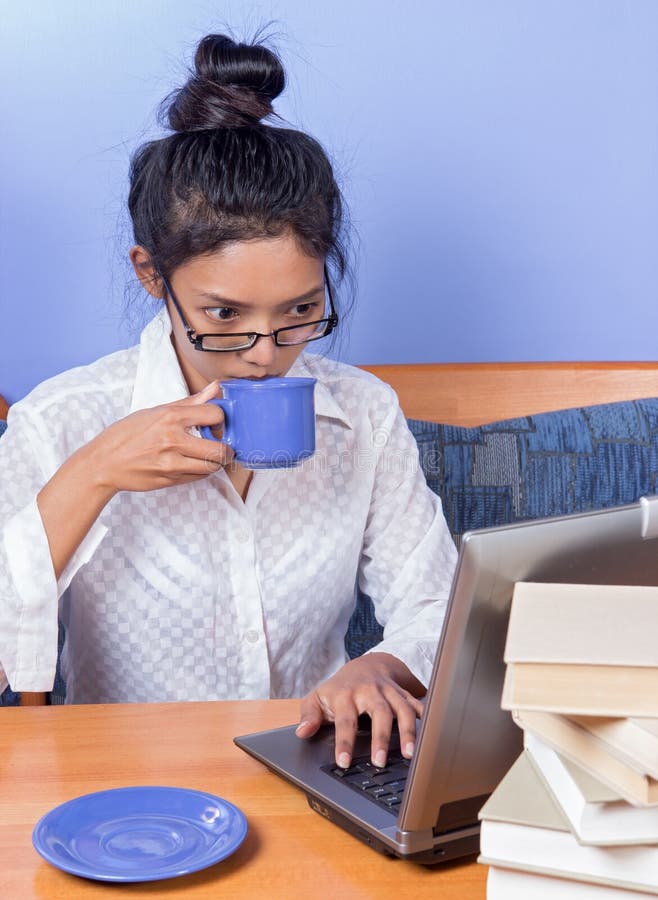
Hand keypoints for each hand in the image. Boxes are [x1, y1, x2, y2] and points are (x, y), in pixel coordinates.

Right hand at [81, 381, 232, 493]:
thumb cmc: (127, 434)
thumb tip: (216, 387)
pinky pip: (197, 477)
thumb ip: (190, 402)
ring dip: (215, 462)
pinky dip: (200, 471)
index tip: (216, 423)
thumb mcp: (156, 411)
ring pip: (211, 466)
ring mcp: (171, 462)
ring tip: (208, 455)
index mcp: (170, 417)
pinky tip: (192, 463)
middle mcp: (172, 439)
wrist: (104, 462)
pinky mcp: (169, 480)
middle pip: (219, 448)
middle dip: (226, 447)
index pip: (214, 414)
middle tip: (221, 445)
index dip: (220, 419)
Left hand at [295, 653, 424, 768]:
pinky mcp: (405, 694)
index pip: (345, 719)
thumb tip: (301, 732)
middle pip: (379, 712)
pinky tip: (433, 736)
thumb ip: (308, 714)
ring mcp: (390, 691)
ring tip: (409, 755)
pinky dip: (427, 718)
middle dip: (380, 737)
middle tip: (379, 762)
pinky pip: (419, 704)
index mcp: (346, 694)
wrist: (367, 664)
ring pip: (403, 708)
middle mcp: (370, 691)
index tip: (344, 762)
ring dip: (408, 731)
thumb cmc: (339, 688)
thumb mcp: (318, 697)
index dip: (344, 742)